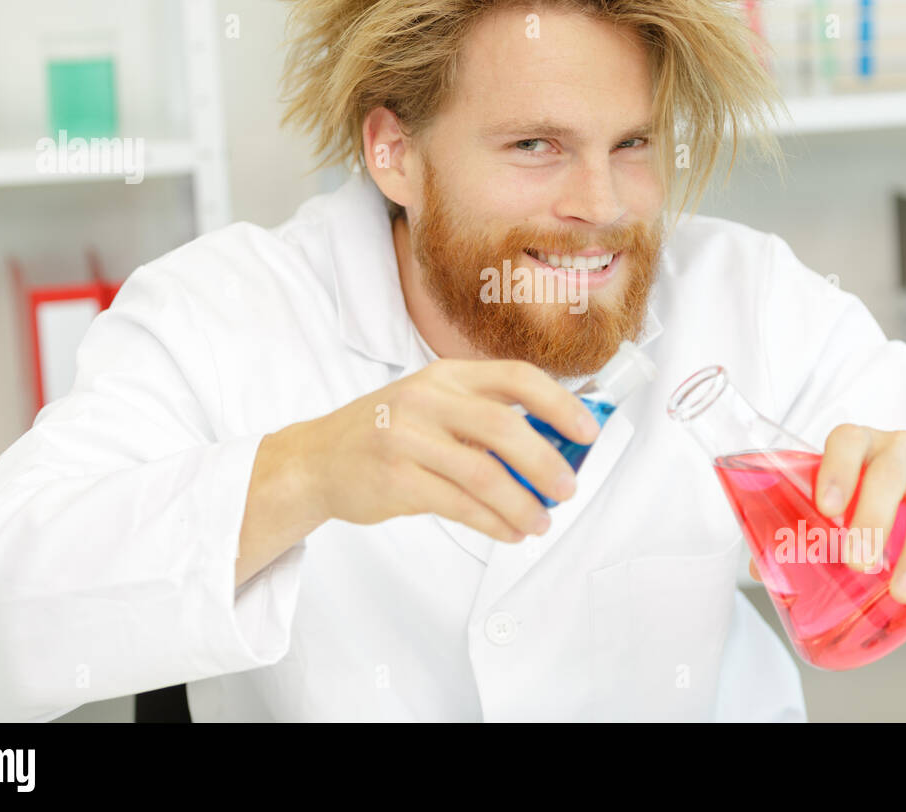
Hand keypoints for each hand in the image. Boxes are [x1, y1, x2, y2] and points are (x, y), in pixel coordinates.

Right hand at [286, 358, 599, 542]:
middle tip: (568, 488)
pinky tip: (509, 530)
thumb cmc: (386, 432)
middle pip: (504, 427)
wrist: (317, 459)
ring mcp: (407, 438)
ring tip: (540, 521)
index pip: (516, 377)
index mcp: (446, 375)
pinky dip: (493, 522)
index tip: (588, 431)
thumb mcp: (432, 404)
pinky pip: (460, 505)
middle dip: (546, 462)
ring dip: (522, 503)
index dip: (560, 403)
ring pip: (484, 474)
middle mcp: (427, 399)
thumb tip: (555, 447)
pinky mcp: (395, 479)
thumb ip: (483, 415)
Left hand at [744, 424, 905, 619]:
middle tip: (857, 564)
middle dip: (873, 520)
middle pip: (890, 478)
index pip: (847, 442)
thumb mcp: (839, 493)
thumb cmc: (869, 489)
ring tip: (901, 594)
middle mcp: (901, 450)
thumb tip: (759, 568)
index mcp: (860, 443)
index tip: (825, 508)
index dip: (836, 471)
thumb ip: (801, 523)